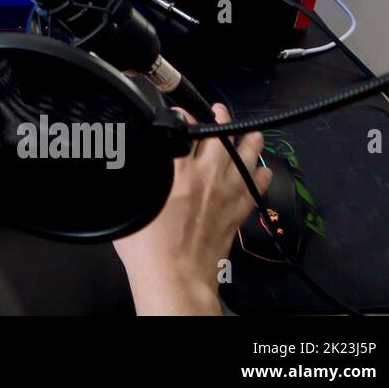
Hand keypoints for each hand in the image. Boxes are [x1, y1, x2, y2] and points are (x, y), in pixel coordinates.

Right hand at [113, 103, 271, 314]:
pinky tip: (260, 168)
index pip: (184, 128)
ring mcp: (227, 193)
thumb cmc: (146, 245)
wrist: (176, 277)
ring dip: (249, 141)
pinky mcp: (238, 212)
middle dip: (220, 119)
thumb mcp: (129, 203)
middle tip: (217, 110)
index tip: (178, 113)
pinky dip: (260, 174)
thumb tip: (128, 166)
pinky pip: (256, 186)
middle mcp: (206, 175)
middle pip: (221, 137)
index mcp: (177, 169)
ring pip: (246, 157)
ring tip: (250, 131)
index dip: (182, 115)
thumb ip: (133, 179)